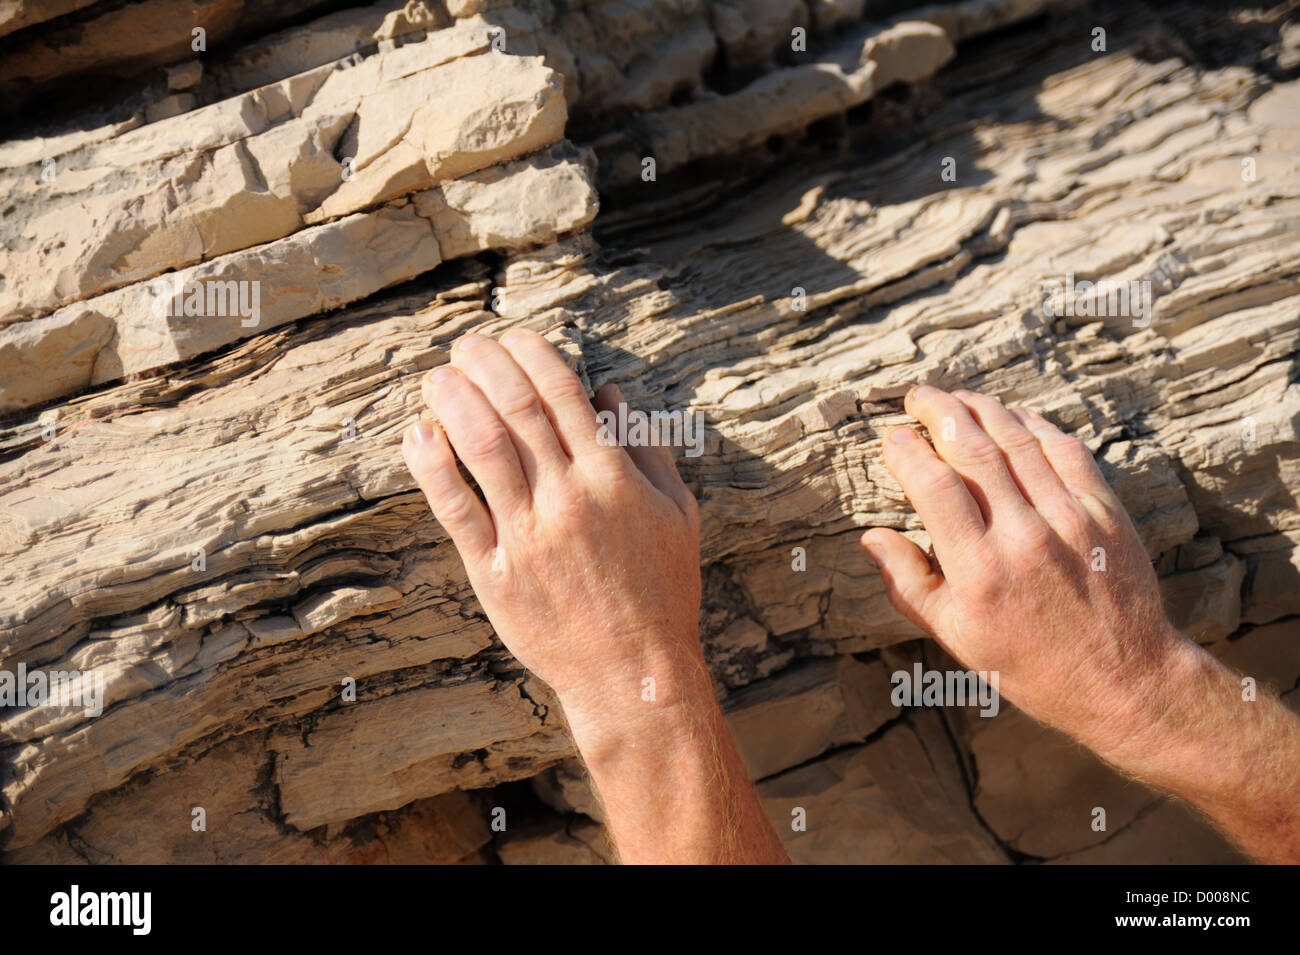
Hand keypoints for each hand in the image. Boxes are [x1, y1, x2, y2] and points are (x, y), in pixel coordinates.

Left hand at [401, 330, 702, 721]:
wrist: (634, 673)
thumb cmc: (661, 590)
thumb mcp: (676, 512)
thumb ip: (645, 448)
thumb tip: (607, 392)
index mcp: (614, 478)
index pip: (563, 394)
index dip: (533, 354)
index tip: (514, 338)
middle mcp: (568, 499)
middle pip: (516, 407)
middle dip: (485, 364)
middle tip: (466, 346)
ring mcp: (527, 536)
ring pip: (480, 447)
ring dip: (454, 401)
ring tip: (439, 378)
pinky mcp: (494, 572)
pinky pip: (455, 509)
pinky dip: (432, 467)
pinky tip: (420, 436)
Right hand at [861, 386, 1182, 758]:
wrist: (1124, 681)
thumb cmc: (1029, 665)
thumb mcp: (955, 637)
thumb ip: (908, 584)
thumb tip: (871, 539)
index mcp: (978, 570)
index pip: (933, 486)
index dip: (908, 451)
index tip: (893, 438)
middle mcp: (1023, 537)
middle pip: (973, 449)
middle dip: (939, 412)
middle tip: (918, 397)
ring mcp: (1069, 519)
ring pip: (1017, 440)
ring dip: (982, 409)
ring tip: (957, 398)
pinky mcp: (1104, 511)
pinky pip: (1064, 450)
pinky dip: (1034, 426)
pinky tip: (1011, 417)